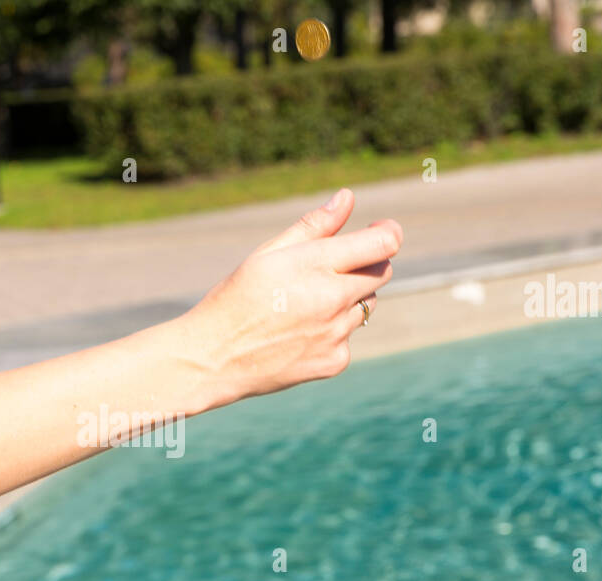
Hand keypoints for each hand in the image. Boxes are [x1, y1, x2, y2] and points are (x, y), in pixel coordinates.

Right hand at [176, 188, 401, 406]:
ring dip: (348, 299)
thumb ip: (314, 226)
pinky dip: (333, 332)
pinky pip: (348, 338)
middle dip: (368, 263)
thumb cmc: (235, 299)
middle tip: (333, 268)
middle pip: (382, 272)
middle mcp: (332, 299)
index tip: (379, 229)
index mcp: (315, 264)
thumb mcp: (267, 254)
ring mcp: (336, 333)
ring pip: (366, 305)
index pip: (384, 243)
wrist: (213, 359)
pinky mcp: (334, 361)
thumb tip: (347, 198)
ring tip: (304, 306)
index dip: (388, 231)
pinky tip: (299, 334)